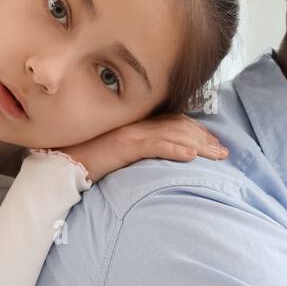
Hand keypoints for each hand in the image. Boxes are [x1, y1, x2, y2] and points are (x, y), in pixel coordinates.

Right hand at [60, 114, 227, 182]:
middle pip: (179, 126)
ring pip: (172, 134)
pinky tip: (190, 157)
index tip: (215, 144)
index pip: (175, 122)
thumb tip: (162, 159)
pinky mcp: (123, 144)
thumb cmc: (87, 159)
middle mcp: (137, 123)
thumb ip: (140, 150)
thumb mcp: (120, 153)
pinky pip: (153, 145)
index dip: (198, 131)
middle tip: (225, 152)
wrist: (61, 163)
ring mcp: (130, 132)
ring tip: (217, 155)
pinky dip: (174, 150)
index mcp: (138, 123)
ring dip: (198, 145)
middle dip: (205, 139)